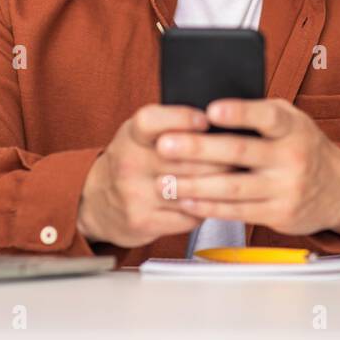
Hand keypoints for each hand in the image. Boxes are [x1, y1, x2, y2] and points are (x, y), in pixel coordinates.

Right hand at [78, 105, 234, 247]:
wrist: (94, 202)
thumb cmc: (131, 162)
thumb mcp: (139, 136)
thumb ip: (169, 126)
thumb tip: (219, 119)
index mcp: (131, 136)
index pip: (151, 121)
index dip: (180, 118)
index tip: (205, 120)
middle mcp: (129, 163)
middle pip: (184, 158)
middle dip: (220, 156)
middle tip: (244, 153)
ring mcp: (135, 194)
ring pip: (191, 188)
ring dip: (220, 184)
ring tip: (238, 177)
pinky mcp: (143, 220)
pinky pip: (188, 215)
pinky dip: (206, 208)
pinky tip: (214, 201)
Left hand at [155, 99, 339, 239]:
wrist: (339, 189)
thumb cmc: (301, 146)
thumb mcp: (290, 122)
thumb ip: (258, 115)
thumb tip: (208, 109)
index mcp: (292, 126)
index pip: (267, 116)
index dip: (239, 113)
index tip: (210, 110)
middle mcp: (292, 157)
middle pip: (240, 152)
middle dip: (198, 149)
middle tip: (166, 145)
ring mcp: (286, 188)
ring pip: (233, 187)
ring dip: (195, 184)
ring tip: (166, 180)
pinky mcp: (279, 213)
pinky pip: (237, 211)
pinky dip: (208, 207)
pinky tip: (186, 200)